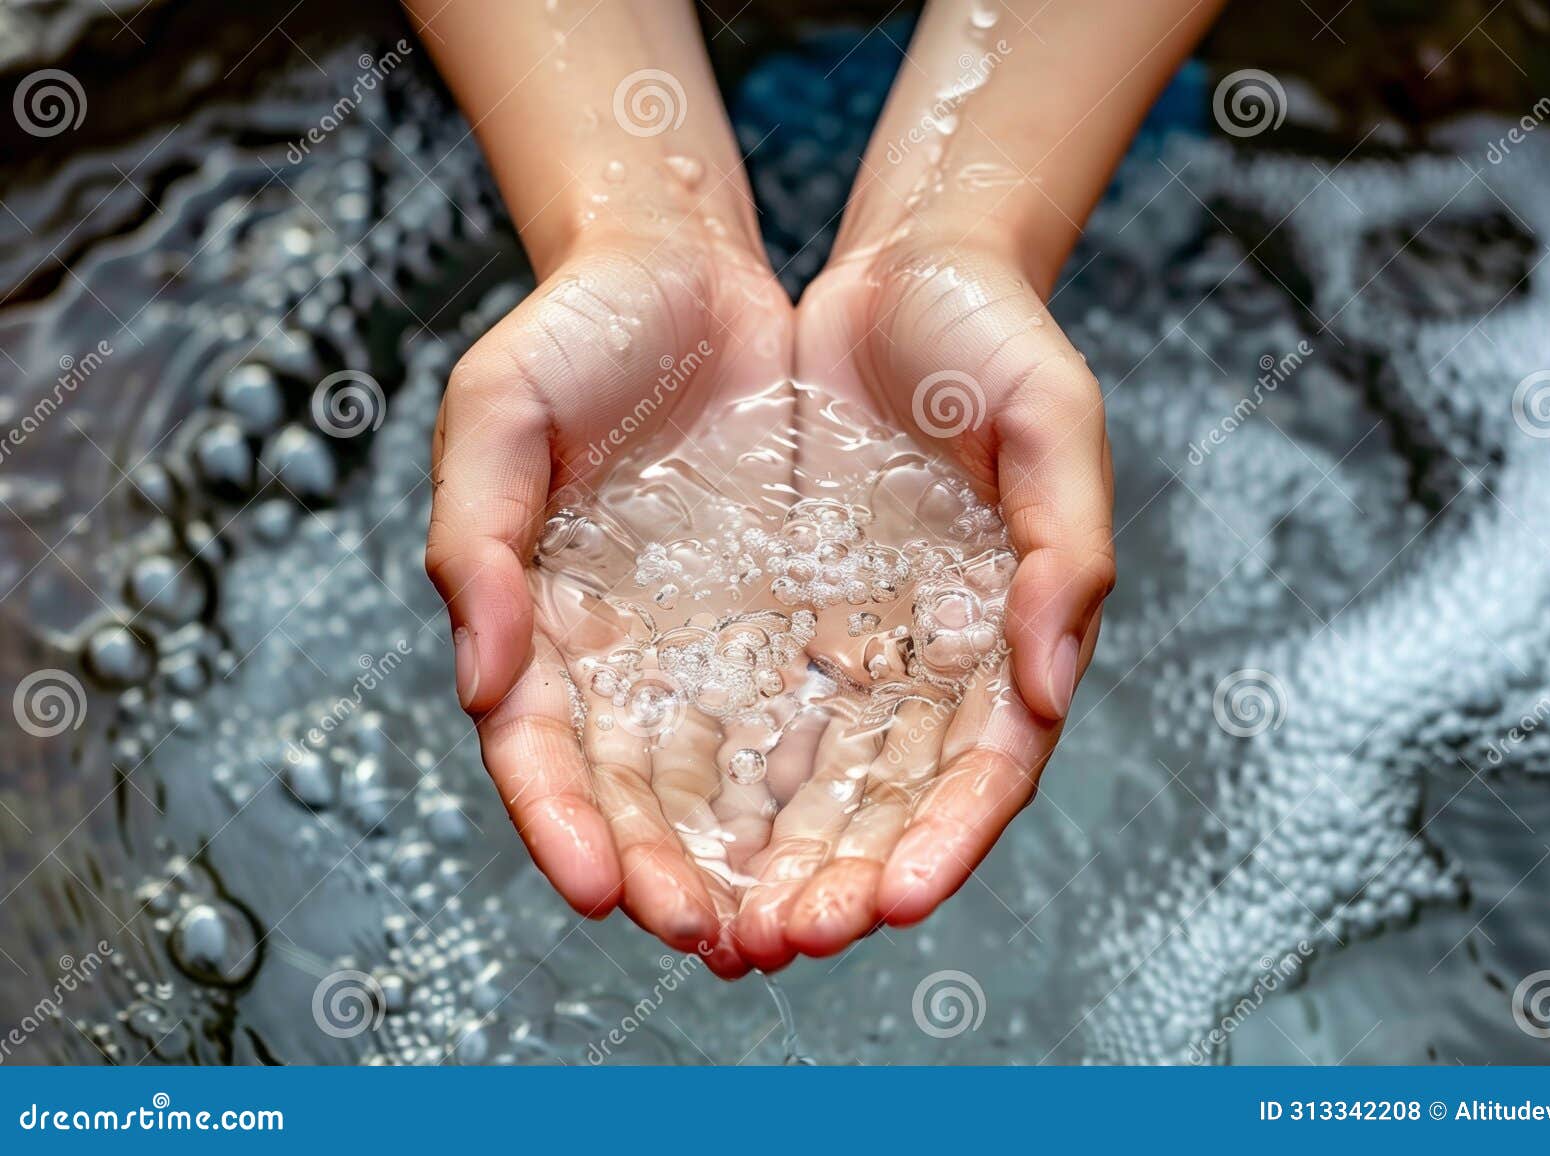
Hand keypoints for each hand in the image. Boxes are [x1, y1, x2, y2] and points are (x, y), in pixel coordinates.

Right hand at [426, 227, 790, 976]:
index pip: (543, 754)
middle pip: (646, 800)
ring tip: (807, 922)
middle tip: (729, 942)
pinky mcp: (798, 619)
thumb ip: (476, 541)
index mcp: (541, 623)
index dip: (565, 827)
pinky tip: (862, 838)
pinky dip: (835, 785)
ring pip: (738, 784)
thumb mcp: (500, 412)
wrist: (690, 266)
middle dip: (682, 878)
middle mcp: (628, 658)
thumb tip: (481, 684)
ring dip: (768, 862)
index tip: (604, 890)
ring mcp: (715, 645)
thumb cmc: (579, 330)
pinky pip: (821, 718)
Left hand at [726, 236, 1114, 969]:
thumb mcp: (1053, 417)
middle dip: (833, 878)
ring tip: (709, 919)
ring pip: (800, 778)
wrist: (895, 268)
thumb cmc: (990, 333)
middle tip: (775, 940)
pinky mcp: (772, 611)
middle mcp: (923, 657)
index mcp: (1004, 631)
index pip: (980, 769)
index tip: (890, 901)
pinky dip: (707, 774)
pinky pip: (732, 706)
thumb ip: (1063, 550)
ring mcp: (845, 639)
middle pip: (880, 801)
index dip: (941, 843)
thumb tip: (1051, 686)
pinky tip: (669, 828)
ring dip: (759, 855)